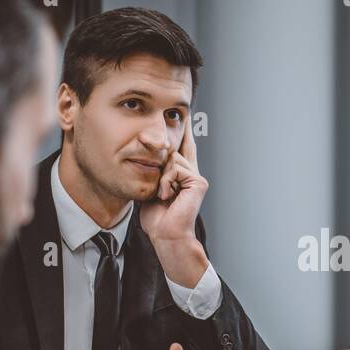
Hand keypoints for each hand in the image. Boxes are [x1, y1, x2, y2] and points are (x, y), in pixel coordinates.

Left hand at [139, 114, 207, 282]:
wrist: (166, 235)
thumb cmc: (157, 218)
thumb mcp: (152, 188)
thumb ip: (156, 172)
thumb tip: (151, 154)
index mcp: (183, 175)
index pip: (184, 147)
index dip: (185, 131)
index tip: (185, 115)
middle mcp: (192, 173)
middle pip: (173, 150)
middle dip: (161, 165)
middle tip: (162, 191)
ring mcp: (196, 177)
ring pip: (171, 158)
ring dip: (161, 178)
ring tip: (163, 196)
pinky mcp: (198, 182)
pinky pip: (175, 168)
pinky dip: (166, 182)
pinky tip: (168, 196)